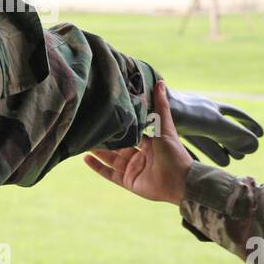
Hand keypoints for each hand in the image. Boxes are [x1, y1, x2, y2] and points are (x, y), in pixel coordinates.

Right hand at [84, 80, 192, 203]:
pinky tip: (86, 158)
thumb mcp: (165, 126)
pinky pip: (109, 174)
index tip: (107, 113)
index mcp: (150, 143)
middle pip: (118, 146)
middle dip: (106, 138)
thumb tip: (160, 82)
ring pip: (111, 158)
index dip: (121, 124)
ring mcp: (133, 169)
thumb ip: (160, 106)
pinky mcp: (128, 181)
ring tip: (84, 140)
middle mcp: (140, 156)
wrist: (179, 181)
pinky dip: (98, 167)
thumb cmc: (174, 152)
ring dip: (98, 150)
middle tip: (91, 126)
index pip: (132, 132)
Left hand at [165, 86, 262, 166]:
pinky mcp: (172, 132)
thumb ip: (234, 134)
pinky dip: (197, 154)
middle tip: (244, 152)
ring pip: (205, 137)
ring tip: (227, 161)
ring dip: (217, 149)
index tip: (261, 133)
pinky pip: (189, 145)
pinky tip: (199, 164)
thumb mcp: (213, 124)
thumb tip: (255, 145)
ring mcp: (186, 121)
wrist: (153, 109)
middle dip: (233, 140)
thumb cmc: (184, 114)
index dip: (249, 124)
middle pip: (221, 128)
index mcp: (211, 107)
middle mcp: (200, 112)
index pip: (235, 114)